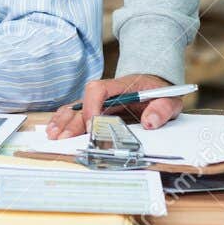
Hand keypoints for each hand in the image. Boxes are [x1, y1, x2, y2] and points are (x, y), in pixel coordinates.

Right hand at [46, 74, 178, 138]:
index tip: (92, 125)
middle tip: (64, 138)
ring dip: (63, 121)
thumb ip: (162, 109)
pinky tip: (54, 129)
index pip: (98, 89)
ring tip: (53, 135)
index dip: (92, 106)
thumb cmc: (161, 93)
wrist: (157, 85)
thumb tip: (149, 122)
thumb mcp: (170, 100)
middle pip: (82, 103)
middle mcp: (105, 93)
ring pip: (75, 108)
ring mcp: (98, 101)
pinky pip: (75, 112)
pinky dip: (63, 120)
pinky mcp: (95, 109)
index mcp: (121, 86)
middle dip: (72, 121)